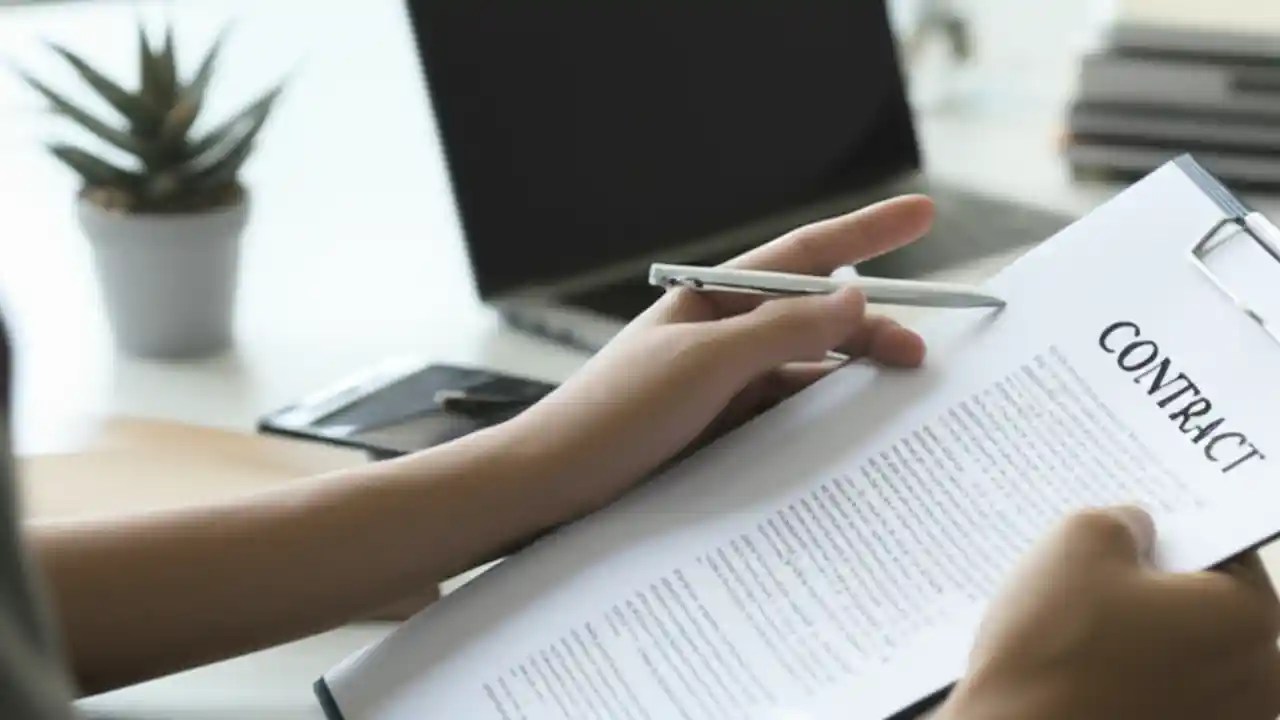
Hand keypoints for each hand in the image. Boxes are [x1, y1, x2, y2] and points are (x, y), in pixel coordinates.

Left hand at [507, 195, 932, 512]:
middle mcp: (719, 332)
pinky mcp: (716, 424)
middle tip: (920, 354)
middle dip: (869, 326)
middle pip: (812, 316)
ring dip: (847, 374)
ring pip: (803, 365)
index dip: (865, 232)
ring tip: (895, 393)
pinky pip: (782, 408)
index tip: (923, 215)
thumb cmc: (617, 411)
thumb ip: (783, 328)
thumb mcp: (706, 363)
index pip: (802, 256)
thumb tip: (854, 296)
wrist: (554, 481)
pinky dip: (817, 412)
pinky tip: (847, 427)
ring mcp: (719, 379)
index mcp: (711, 297)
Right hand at [939, 507, 1279, 719]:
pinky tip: (1078, 673)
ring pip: (1187, 661)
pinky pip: (1163, 700)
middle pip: (1213, 613)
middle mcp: (1253, 681)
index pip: (1229, 557)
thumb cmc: (1054, 648)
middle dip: (1163, 595)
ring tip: (1078, 632)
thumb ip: (1123, 519)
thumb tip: (1137, 531)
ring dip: (1147, 643)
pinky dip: (1130, 683)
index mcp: (1247, 618)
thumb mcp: (1079, 540)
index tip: (1137, 541)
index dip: (1177, 541)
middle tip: (1100, 584)